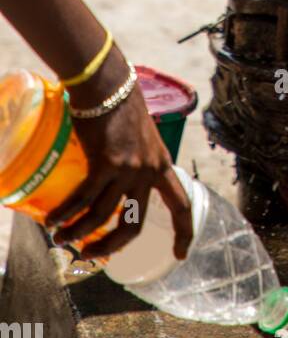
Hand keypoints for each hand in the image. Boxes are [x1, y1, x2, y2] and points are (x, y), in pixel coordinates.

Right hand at [45, 59, 192, 261]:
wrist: (109, 82)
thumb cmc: (119, 102)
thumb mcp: (139, 134)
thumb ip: (134, 157)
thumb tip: (114, 176)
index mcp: (161, 164)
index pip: (181, 204)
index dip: (184, 232)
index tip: (180, 255)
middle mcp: (148, 170)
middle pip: (134, 223)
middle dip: (111, 246)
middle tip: (90, 253)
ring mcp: (129, 168)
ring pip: (102, 216)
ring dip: (79, 232)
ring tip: (61, 238)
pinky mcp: (107, 163)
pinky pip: (83, 199)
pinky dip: (66, 214)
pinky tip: (53, 222)